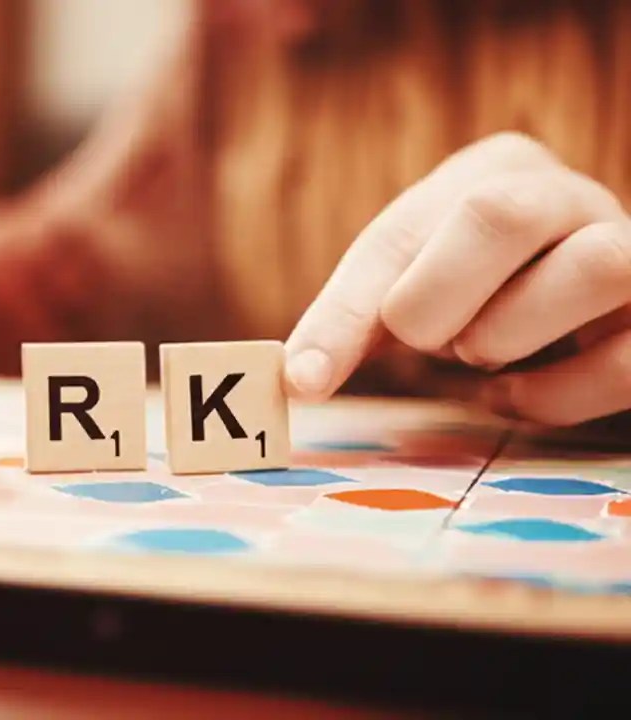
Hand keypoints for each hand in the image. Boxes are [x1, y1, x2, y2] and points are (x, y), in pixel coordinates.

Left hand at [285, 132, 630, 424]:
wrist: (585, 308)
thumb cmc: (480, 293)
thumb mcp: (408, 291)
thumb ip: (352, 324)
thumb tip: (295, 380)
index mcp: (492, 171)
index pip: (403, 231)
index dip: (346, 313)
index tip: (305, 379)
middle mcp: (567, 193)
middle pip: (502, 215)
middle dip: (439, 298)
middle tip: (425, 344)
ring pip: (598, 266)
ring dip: (512, 332)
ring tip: (478, 355)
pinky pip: (627, 358)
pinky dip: (556, 395)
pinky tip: (512, 399)